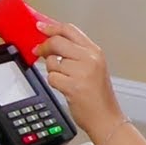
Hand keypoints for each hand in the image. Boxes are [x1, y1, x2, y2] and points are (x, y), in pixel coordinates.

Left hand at [34, 22, 123, 141]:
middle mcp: (90, 59)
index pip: (69, 30)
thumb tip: (52, 42)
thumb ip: (75, 53)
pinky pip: (51, 77)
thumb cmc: (98, 96)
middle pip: (57, 41)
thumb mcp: (93, 68)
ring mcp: (82, 72)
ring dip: (53, 71)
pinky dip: (54, 83)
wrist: (106, 118)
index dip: (51, 27)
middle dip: (44, 47)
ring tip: (65, 79)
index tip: (40, 27)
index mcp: (95, 52)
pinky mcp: (73, 86)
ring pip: (52, 62)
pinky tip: (65, 88)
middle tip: (39, 52)